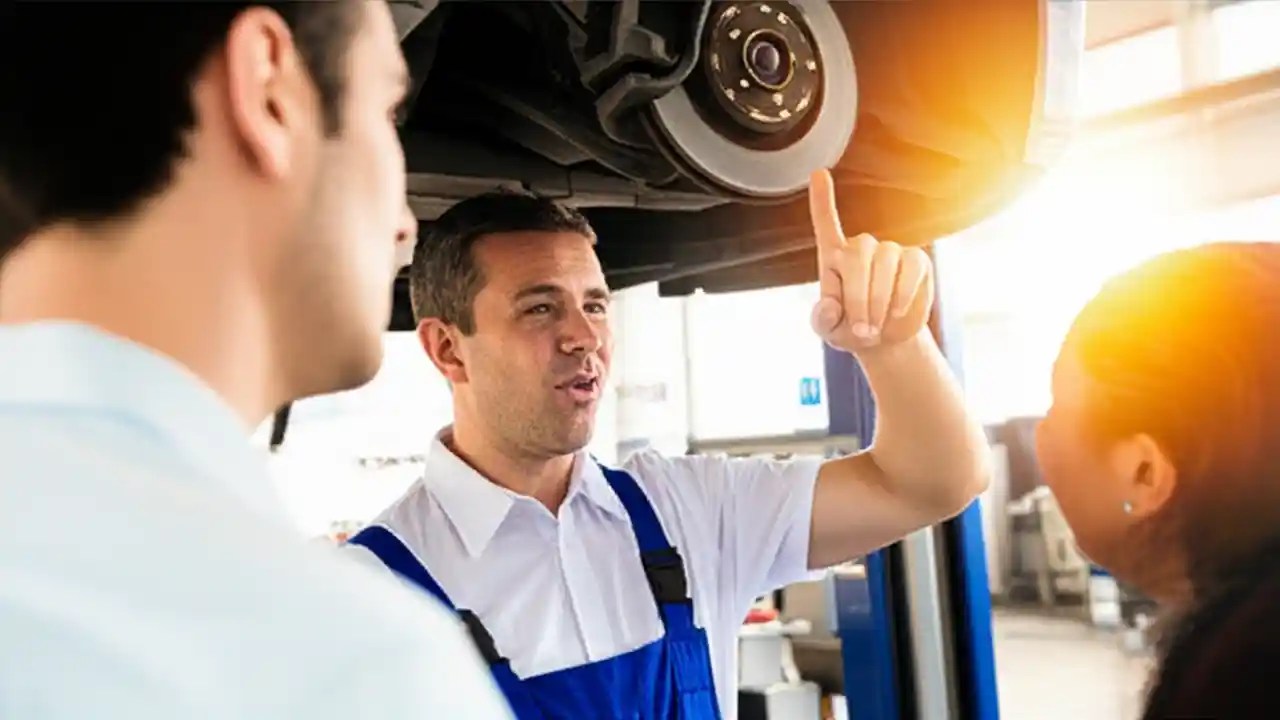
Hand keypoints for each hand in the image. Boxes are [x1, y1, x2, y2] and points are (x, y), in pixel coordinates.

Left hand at [808, 168, 934, 353]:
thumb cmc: (849, 330)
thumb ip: (822, 320)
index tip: (818, 172)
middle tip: (861, 329)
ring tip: (875, 327)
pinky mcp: (916, 262)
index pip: (826, 224)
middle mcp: (861, 248)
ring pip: (886, 261)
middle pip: (858, 254)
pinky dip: (904, 293)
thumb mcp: (828, 331)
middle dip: (859, 296)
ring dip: (880, 299)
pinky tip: (897, 312)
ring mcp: (890, 252)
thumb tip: (828, 308)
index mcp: (833, 258)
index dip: (822, 199)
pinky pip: (911, 268)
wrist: (884, 341)